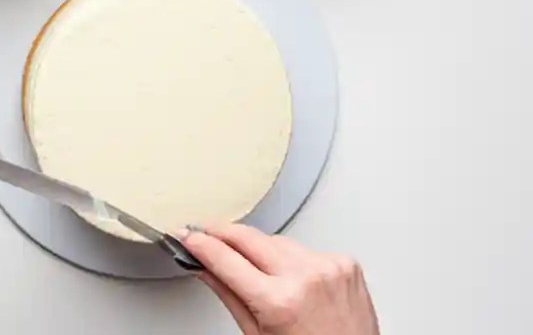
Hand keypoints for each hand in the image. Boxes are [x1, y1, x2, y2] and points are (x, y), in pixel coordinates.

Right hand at [183, 224, 377, 334]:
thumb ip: (229, 295)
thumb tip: (205, 268)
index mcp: (279, 302)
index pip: (225, 258)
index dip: (200, 244)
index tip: (187, 236)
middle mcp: (305, 278)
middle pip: (249, 237)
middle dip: (221, 232)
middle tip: (203, 232)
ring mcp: (328, 266)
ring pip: (276, 240)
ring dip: (258, 248)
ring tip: (252, 266)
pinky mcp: (345, 263)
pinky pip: (305, 249)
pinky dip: (293, 258)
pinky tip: (291, 276)